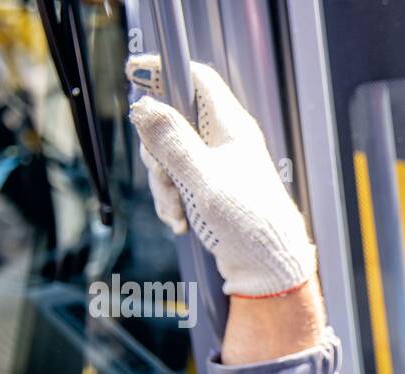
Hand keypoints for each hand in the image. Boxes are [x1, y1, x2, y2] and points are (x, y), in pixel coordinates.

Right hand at [125, 54, 315, 296]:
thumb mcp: (203, 180)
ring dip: (164, 184)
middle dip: (157, 150)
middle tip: (162, 175)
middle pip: (173, 120)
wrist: (269, 271)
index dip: (165, 71)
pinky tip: (180, 223)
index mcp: (231, 127)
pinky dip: (172, 200)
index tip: (134, 74)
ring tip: (175, 212)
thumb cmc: (248, 224)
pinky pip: (178, 183)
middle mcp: (225, 142)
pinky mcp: (210, 191)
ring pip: (170, 156)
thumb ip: (173, 142)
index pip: (197, 79)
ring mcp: (217, 166)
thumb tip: (143, 105)